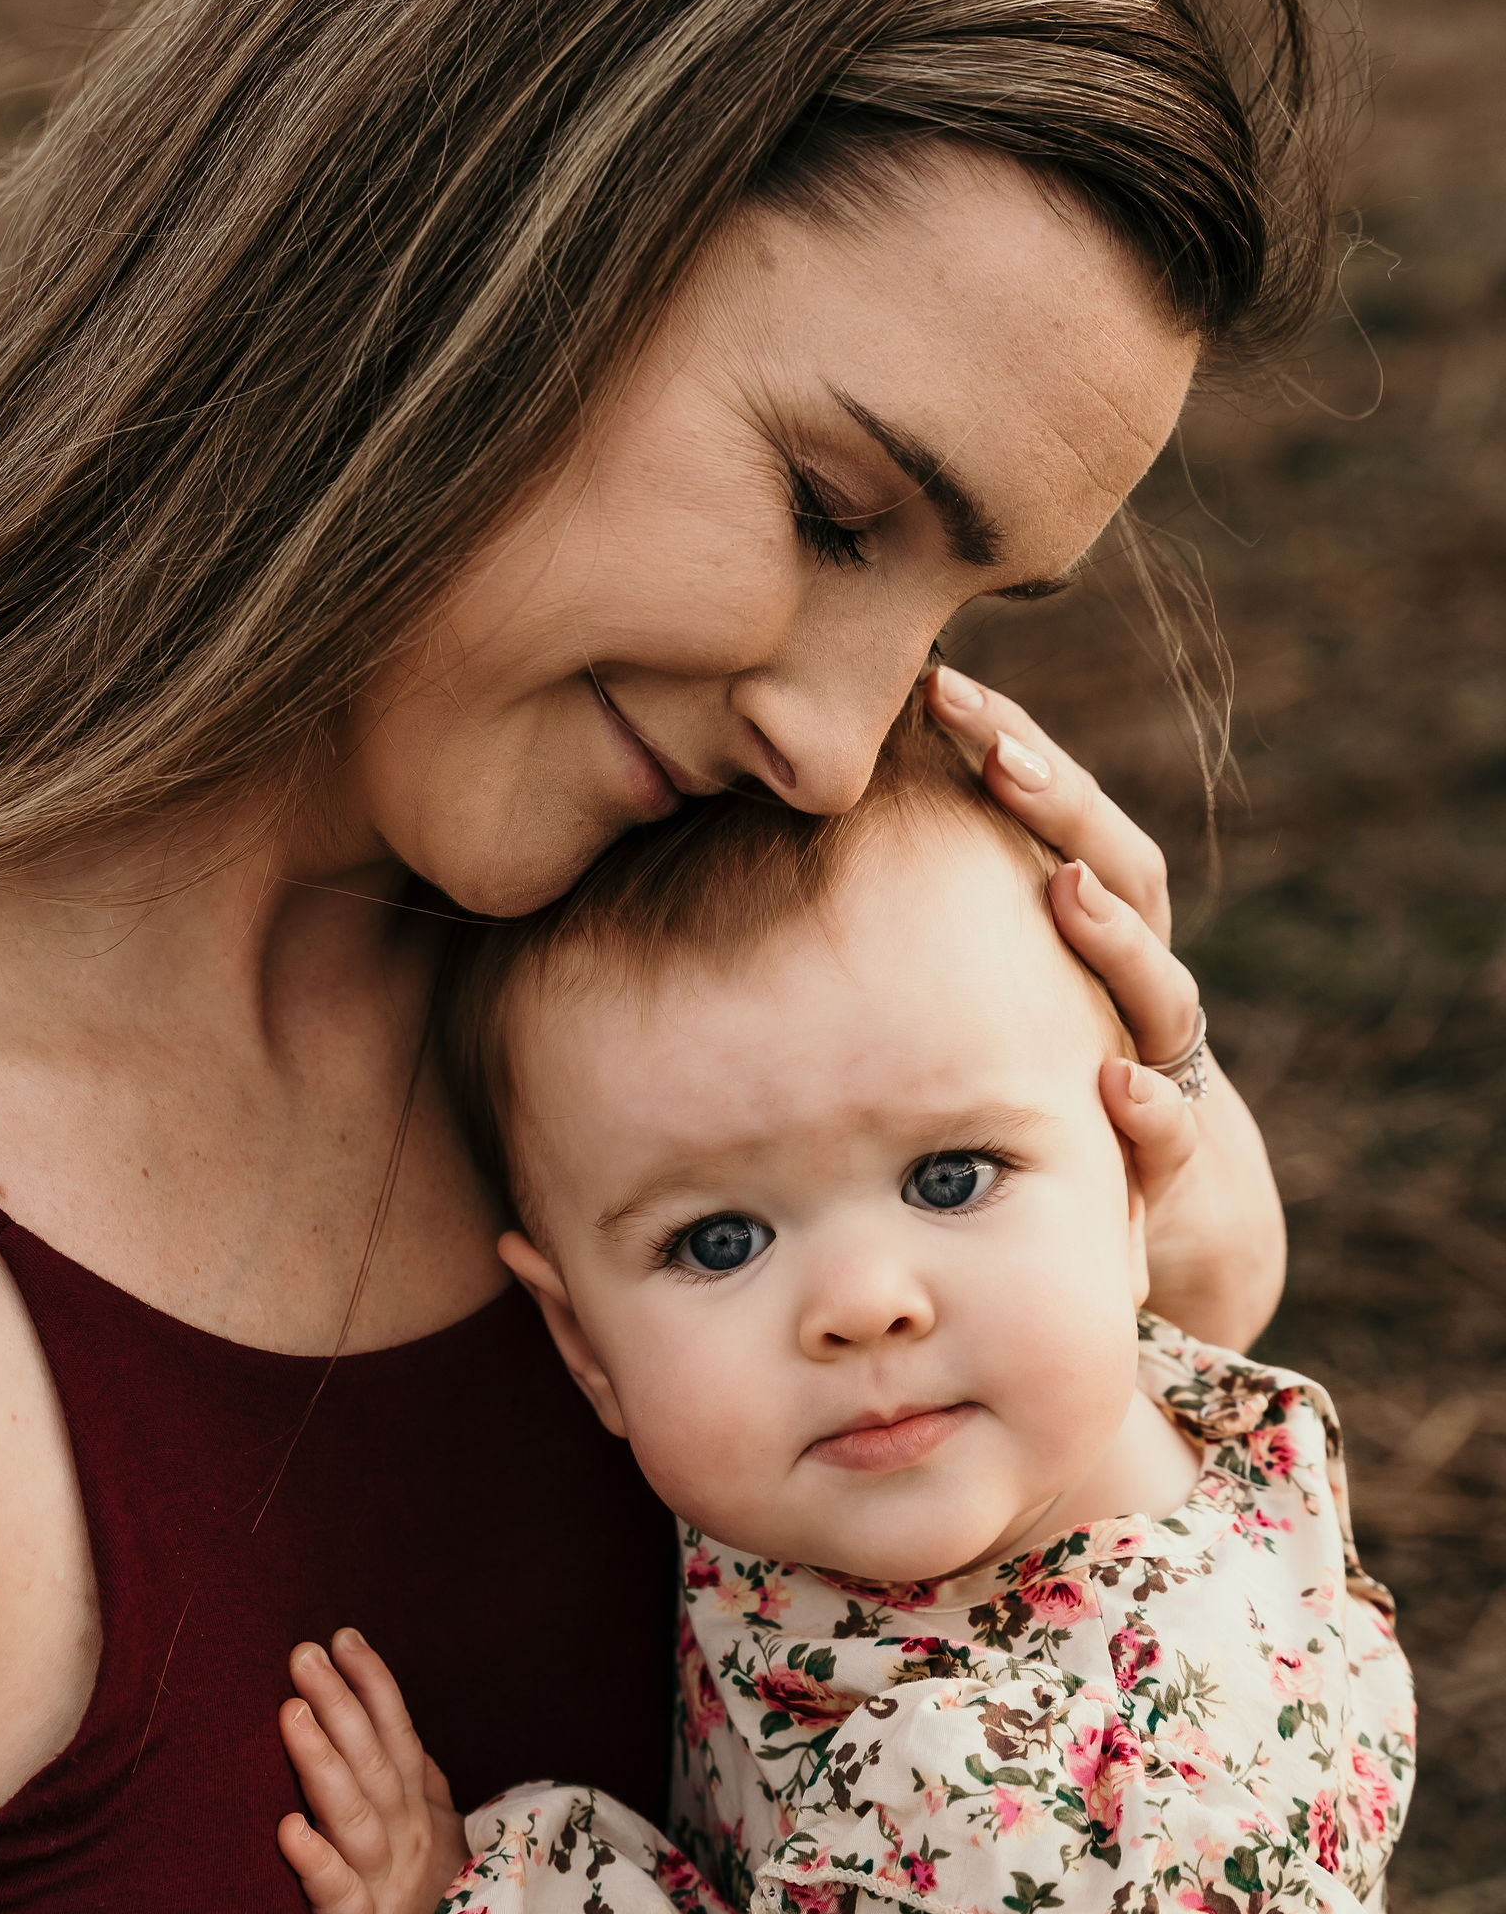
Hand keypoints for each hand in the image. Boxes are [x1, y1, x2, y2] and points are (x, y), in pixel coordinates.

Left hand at [277, 1628, 467, 1913]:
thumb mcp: (435, 1841)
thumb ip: (419, 1784)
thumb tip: (399, 1726)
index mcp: (422, 1814)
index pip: (398, 1735)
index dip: (374, 1685)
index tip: (344, 1636)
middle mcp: (406, 1839)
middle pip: (372, 1762)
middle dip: (341, 1704)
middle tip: (303, 1654)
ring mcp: (384, 1886)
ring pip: (353, 1814)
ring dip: (322, 1763)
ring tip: (291, 1712)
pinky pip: (335, 1896)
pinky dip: (314, 1861)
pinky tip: (288, 1827)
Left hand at [926, 665, 1285, 1351]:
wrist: (1132, 1229)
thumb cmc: (1002, 1105)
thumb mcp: (951, 1015)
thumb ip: (889, 948)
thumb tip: (743, 862)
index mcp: (1081, 936)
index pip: (1060, 819)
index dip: (1010, 747)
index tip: (938, 685)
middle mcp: (1129, 986)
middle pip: (1116, 870)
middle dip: (1057, 802)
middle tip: (991, 745)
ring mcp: (1153, 1068)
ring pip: (1158, 988)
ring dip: (1113, 934)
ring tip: (1064, 885)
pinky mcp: (1167, 1166)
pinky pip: (1171, 1136)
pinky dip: (1151, 1113)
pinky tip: (1115, 1086)